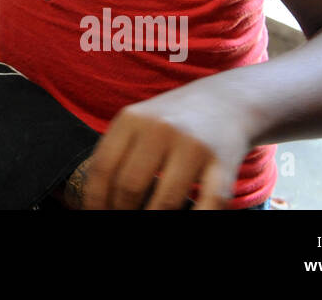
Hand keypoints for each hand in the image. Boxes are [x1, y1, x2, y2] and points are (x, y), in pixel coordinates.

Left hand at [80, 84, 252, 209]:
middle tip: (120, 219)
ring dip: (152, 220)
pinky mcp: (222, 162)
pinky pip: (208, 203)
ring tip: (146, 222)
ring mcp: (193, 145)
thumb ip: (118, 151)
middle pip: (130, 186)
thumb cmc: (173, 119)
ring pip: (165, 201)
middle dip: (121, 212)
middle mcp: (160, 129)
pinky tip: (183, 220)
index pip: (103, 167)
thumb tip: (98, 197)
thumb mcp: (139, 122)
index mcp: (132, 119)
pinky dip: (194, 217)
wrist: (226, 100)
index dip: (95, 199)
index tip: (95, 213)